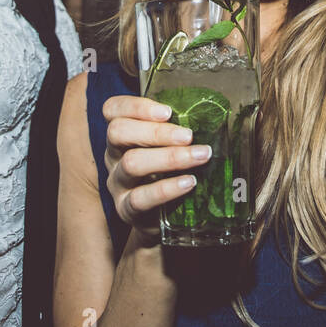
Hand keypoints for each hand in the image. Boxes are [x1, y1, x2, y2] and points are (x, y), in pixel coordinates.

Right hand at [101, 94, 211, 245]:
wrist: (161, 220)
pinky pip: (141, 198)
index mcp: (122, 134)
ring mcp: (118, 183)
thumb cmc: (168, 173)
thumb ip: (178, 131)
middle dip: (155, 131)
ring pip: (131, 163)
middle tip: (188, 136)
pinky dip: (167, 188)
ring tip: (200, 156)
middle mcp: (114, 155)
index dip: (135, 106)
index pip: (112, 109)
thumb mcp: (167, 148)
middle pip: (118, 132)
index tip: (168, 111)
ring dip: (169, 157)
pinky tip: (189, 182)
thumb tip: (213, 113)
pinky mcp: (127, 210)